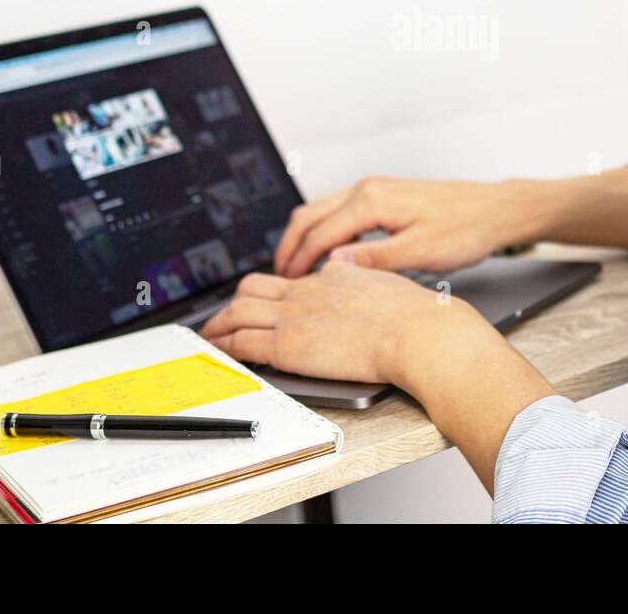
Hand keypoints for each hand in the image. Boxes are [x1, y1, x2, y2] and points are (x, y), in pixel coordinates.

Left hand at [199, 261, 500, 386]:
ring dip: (219, 324)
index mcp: (332, 275)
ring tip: (209, 336)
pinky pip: (241, 342)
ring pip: (238, 311)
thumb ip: (363, 278)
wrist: (418, 333)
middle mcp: (307, 291)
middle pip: (253, 287)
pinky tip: (218, 352)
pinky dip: (223, 346)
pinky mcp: (288, 344)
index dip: (272, 292)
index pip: (289, 279)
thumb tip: (354, 274)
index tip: (266, 303)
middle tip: (223, 317)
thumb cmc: (416, 317)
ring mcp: (294, 316)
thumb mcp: (386, 282)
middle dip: (233, 303)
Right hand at [273, 176, 525, 277]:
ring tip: (297, 271)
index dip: (297, 260)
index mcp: (372, 200)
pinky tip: (327, 254)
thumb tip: (333, 264)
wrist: (494, 210)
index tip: (286, 284)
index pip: (318, 231)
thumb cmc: (465, 229)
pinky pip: (339, 211)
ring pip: (322, 211)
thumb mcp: (420, 251)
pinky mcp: (383, 195)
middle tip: (280, 278)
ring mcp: (375, 189)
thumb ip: (373, 258)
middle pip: (310, 215)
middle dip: (290, 245)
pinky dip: (324, 231)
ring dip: (305, 238)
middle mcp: (368, 188)